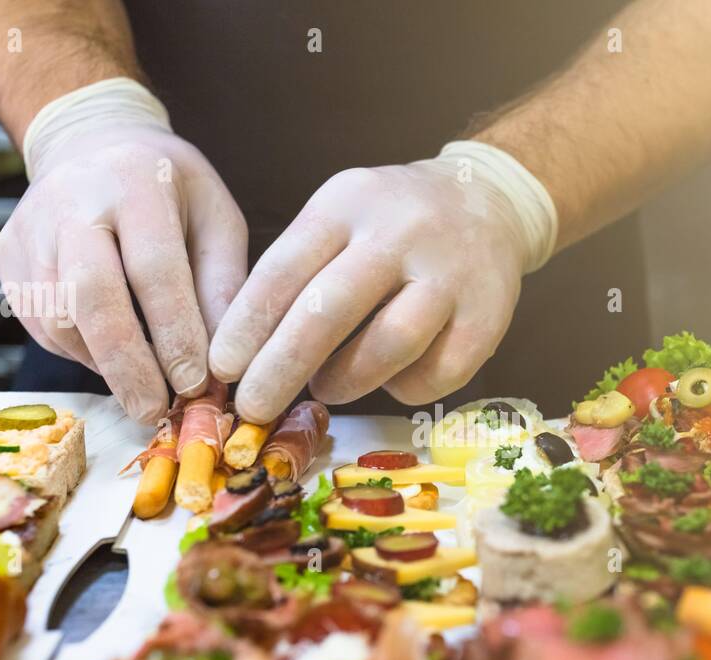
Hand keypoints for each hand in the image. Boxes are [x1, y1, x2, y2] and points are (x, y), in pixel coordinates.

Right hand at [0, 84, 246, 424]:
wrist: (91, 141)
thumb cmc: (169, 190)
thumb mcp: (216, 217)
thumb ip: (223, 285)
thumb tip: (223, 364)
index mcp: (136, 183)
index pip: (154, 270)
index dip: (174, 334)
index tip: (196, 384)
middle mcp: (73, 201)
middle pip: (90, 296)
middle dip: (126, 365)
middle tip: (155, 411)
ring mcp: (31, 229)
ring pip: (57, 318)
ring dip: (103, 364)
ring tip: (143, 386)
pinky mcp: (8, 255)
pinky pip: (40, 323)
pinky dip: (80, 351)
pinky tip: (112, 354)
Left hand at [209, 143, 554, 422]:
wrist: (489, 200)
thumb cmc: (392, 223)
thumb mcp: (339, 217)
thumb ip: (298, 272)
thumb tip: (244, 355)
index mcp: (348, 203)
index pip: (284, 269)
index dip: (247, 325)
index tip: (221, 368)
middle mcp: (401, 233)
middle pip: (329, 311)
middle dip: (281, 368)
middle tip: (254, 407)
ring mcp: (450, 274)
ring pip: (387, 346)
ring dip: (344, 381)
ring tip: (326, 389)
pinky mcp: (488, 318)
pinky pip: (436, 373)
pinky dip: (402, 387)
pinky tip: (390, 378)